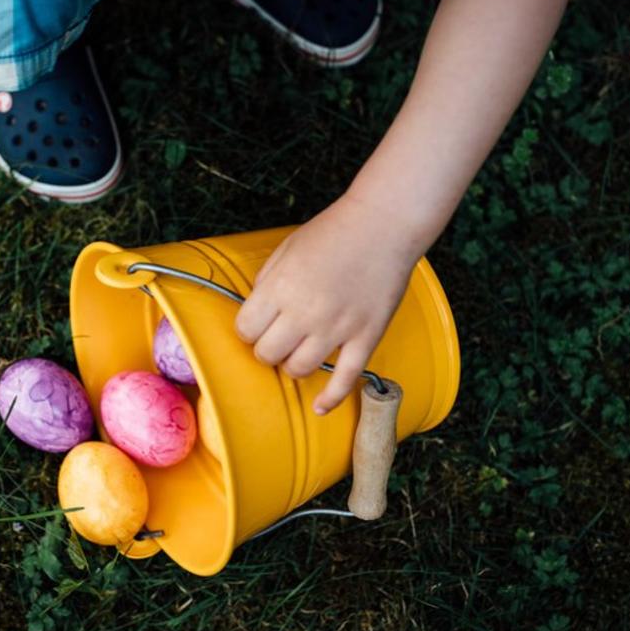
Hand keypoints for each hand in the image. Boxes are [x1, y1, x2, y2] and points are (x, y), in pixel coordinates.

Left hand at [235, 197, 418, 414]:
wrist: (383, 224)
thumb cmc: (332, 232)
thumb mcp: (285, 249)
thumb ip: (267, 283)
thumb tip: (255, 314)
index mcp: (281, 287)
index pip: (246, 330)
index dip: (249, 330)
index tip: (257, 325)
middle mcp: (306, 312)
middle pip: (268, 355)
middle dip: (268, 349)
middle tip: (277, 339)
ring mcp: (338, 327)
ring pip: (300, 370)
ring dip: (294, 365)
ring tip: (300, 352)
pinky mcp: (366, 336)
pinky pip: (345, 378)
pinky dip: (331, 398)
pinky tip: (320, 407)